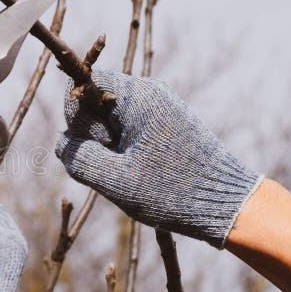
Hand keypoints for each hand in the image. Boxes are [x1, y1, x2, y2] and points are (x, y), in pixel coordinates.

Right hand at [55, 70, 261, 246]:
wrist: (228, 205)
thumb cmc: (171, 191)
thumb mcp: (113, 180)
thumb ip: (77, 157)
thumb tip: (62, 142)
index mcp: (137, 97)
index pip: (82, 86)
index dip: (77, 119)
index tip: (99, 147)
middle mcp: (150, 92)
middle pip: (94, 103)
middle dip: (94, 135)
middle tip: (117, 166)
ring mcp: (160, 106)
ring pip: (110, 119)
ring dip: (109, 146)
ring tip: (132, 172)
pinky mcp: (167, 123)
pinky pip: (129, 128)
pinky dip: (125, 149)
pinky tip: (141, 172)